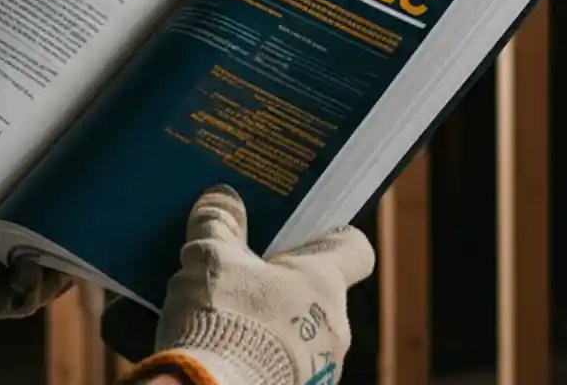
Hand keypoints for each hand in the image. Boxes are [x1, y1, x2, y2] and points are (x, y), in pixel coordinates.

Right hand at [118, 185, 374, 384]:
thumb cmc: (224, 320)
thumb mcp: (211, 261)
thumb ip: (218, 226)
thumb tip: (221, 199)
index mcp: (323, 282)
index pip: (355, 249)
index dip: (331, 237)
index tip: (304, 235)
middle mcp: (334, 326)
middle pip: (317, 293)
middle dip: (281, 286)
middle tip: (240, 277)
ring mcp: (321, 368)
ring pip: (300, 333)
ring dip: (270, 325)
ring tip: (223, 320)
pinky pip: (286, 366)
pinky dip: (261, 358)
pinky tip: (224, 354)